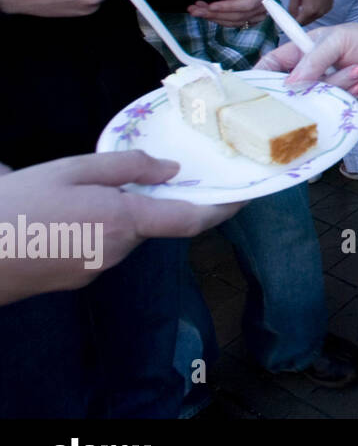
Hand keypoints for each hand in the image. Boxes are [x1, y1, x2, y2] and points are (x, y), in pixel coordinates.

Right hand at [0, 151, 242, 306]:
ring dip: (114, 212)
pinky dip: (93, 227)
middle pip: (152, 222)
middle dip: (146, 200)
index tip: (246, 195)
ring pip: (124, 233)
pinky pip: (100, 246)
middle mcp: (119, 251)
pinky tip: (60, 214)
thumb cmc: (16, 207)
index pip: (192, 219)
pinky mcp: (77, 278)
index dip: (224, 207)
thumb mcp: (72, 170)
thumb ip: (126, 167)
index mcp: (124, 221)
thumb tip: (171, 171)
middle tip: (116, 176)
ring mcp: (97, 269)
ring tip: (70, 194)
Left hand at [188, 0, 278, 26]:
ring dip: (211, 17)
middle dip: (215, 13)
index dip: (230, 7)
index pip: (247, 5)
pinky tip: (201, 11)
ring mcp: (253, 17)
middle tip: (195, 9)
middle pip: (238, 16)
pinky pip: (228, 23)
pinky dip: (213, 18)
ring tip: (194, 10)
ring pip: (231, 22)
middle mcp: (262, 9)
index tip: (212, 5)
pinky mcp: (244, 22)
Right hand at [256, 20, 357, 102]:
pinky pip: (333, 108)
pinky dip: (346, 98)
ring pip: (314, 99)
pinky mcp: (342, 103)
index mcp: (306, 49)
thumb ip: (313, 59)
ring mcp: (327, 88)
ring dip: (336, 87)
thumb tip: (289, 83)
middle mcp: (313, 70)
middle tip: (317, 83)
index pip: (274, 63)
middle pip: (290, 88)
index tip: (256, 91)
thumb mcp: (340, 40)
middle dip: (303, 88)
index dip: (262, 76)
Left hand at [289, 0, 332, 24]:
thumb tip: (290, 17)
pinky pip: (320, 14)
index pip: (299, 24)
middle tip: (294, 12)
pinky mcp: (329, 7)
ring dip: (307, 15)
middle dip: (300, 19)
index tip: (288, 22)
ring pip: (313, 19)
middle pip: (306, 23)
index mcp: (309, 10)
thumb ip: (291, 9)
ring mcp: (325, 10)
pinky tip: (312, 2)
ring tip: (304, 3)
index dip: (292, 23)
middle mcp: (319, 12)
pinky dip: (315, 11)